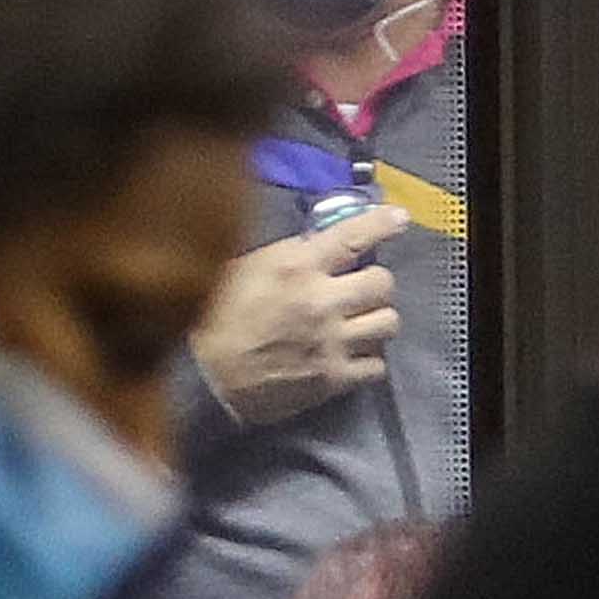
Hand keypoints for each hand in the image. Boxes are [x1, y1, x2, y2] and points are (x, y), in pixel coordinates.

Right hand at [189, 207, 400, 417]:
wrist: (199, 378)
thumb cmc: (211, 317)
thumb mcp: (241, 268)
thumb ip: (285, 257)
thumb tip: (316, 247)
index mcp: (297, 266)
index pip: (355, 236)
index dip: (383, 224)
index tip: (398, 219)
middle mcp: (322, 300)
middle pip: (383, 282)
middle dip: (375, 282)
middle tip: (361, 288)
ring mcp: (332, 342)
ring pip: (388, 323)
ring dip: (376, 320)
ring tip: (360, 323)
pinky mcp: (333, 379)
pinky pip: (376, 366)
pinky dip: (368, 360)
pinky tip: (352, 356)